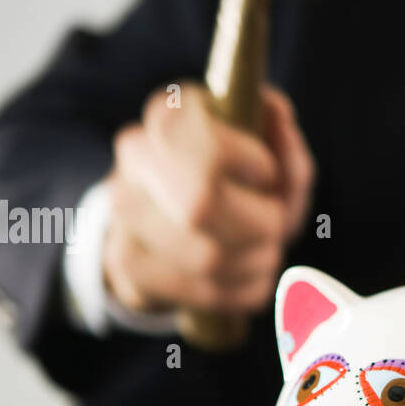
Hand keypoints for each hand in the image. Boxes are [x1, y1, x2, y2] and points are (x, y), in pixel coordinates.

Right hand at [102, 84, 314, 314]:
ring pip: (208, 258)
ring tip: (265, 252)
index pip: (190, 131)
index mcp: (168, 116)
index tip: (266, 172)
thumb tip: (277, 114)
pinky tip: (249, 275)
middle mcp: (135, 160)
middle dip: (258, 223)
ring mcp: (123, 214)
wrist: (168, 228)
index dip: (246, 158)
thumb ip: (281, 140)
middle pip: (200, 204)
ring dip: (257, 260)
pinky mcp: (129, 266)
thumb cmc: (234, 184)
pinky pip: (206, 291)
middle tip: (275, 224)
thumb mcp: (267, 158)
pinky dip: (245, 288)